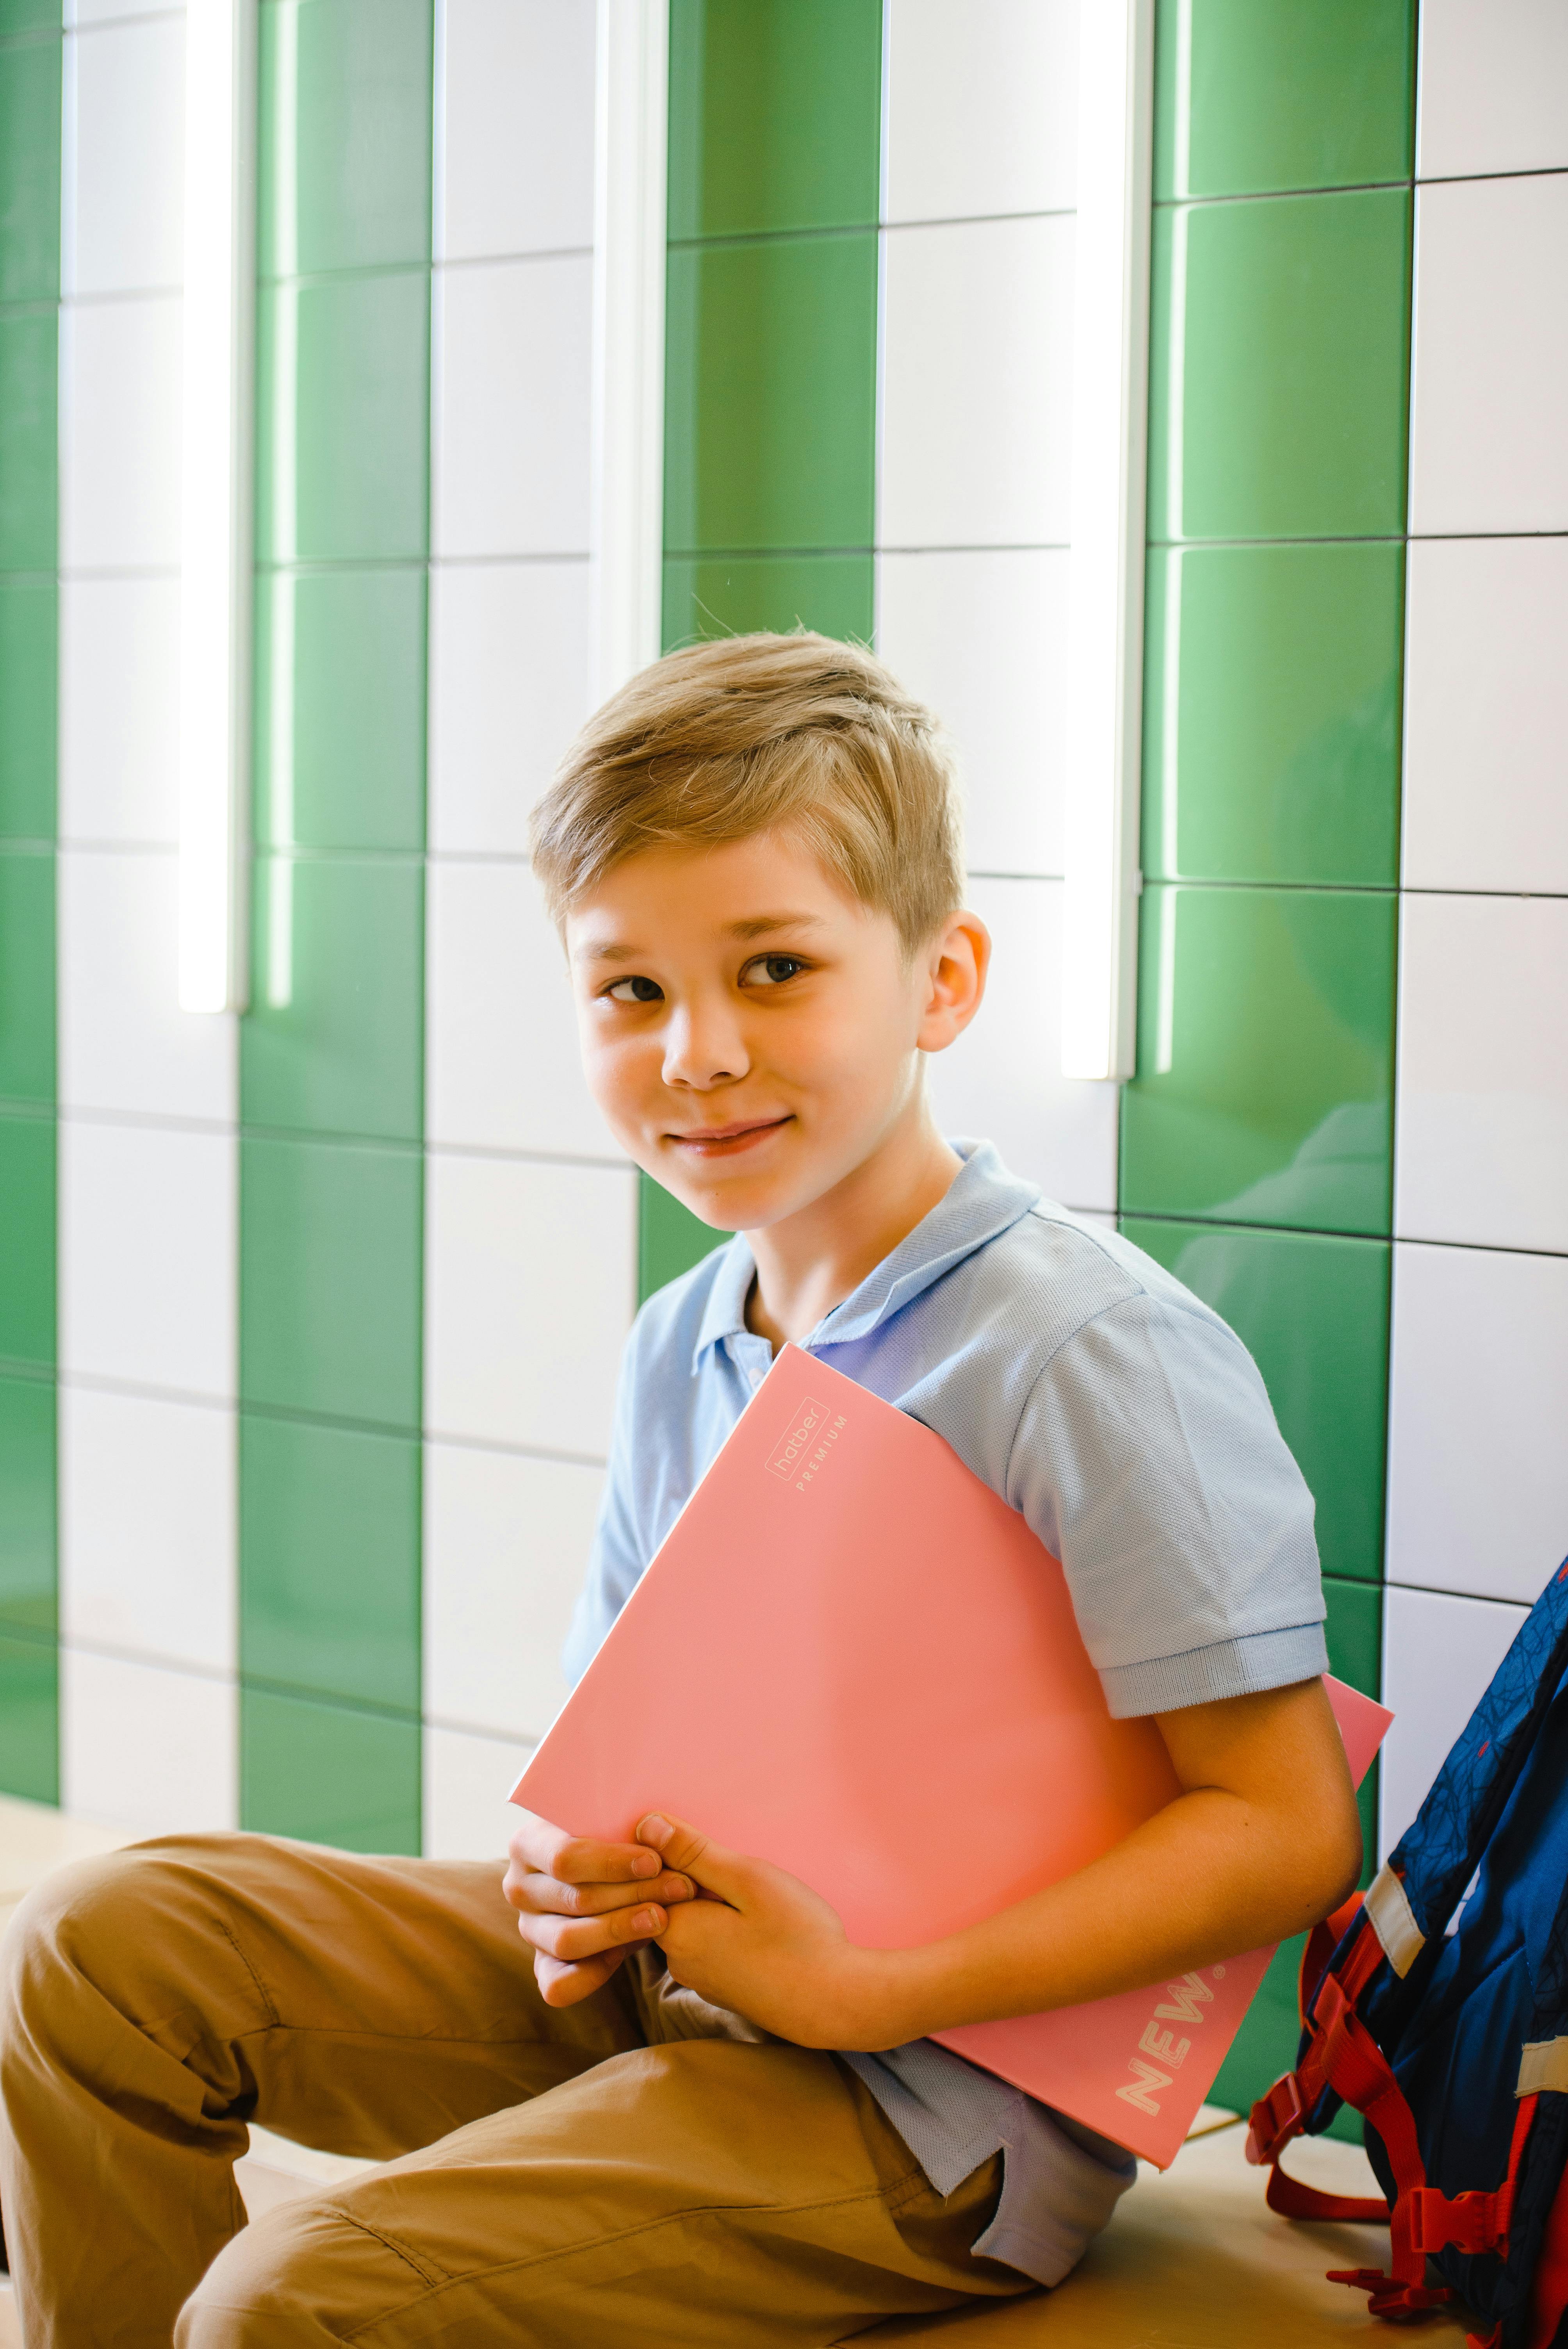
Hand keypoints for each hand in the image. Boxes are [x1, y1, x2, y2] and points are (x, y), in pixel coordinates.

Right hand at [504, 1809, 695, 2007]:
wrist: (615, 1873)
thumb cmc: (617, 1839)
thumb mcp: (618, 1822)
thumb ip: (631, 1823)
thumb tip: (655, 1828)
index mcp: (528, 1843)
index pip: (565, 1857)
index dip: (610, 1863)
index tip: (655, 1862)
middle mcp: (519, 1886)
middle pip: (575, 1898)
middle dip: (632, 1894)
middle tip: (680, 1887)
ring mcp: (529, 1927)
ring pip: (567, 1940)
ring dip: (620, 1930)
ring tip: (662, 1917)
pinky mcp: (544, 1962)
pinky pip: (557, 1984)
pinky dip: (590, 1976)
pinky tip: (624, 1956)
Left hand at [636, 1813, 898, 2049]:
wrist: (835, 2003)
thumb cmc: (796, 1936)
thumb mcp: (746, 1879)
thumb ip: (693, 1853)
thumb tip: (645, 1826)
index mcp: (676, 1930)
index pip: (651, 1878)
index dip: (683, 1856)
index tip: (720, 1857)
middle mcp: (678, 1961)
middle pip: (672, 1900)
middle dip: (701, 1880)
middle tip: (746, 1880)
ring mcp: (701, 1980)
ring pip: (695, 1923)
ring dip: (718, 1905)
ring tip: (758, 1903)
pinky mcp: (724, 1991)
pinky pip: (712, 1946)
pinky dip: (729, 1930)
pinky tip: (762, 1931)